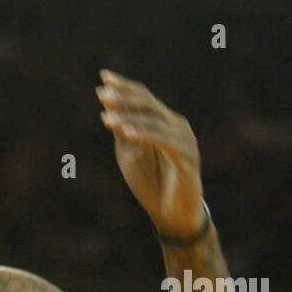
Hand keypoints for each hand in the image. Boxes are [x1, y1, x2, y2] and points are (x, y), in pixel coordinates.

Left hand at [96, 69, 205, 239]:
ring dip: (129, 118)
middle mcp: (178, 126)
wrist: (172, 215)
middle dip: (124, 97)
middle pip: (150, 104)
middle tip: (103, 93)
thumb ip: (122, 129)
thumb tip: (107, 104)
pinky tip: (126, 132)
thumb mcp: (129, 152)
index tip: (104, 76)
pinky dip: (144, 135)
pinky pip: (164, 142)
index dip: (125, 86)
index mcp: (165, 121)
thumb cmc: (151, 182)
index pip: (145, 97)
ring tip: (107, 117)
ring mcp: (185, 140)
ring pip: (155, 121)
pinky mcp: (188, 158)